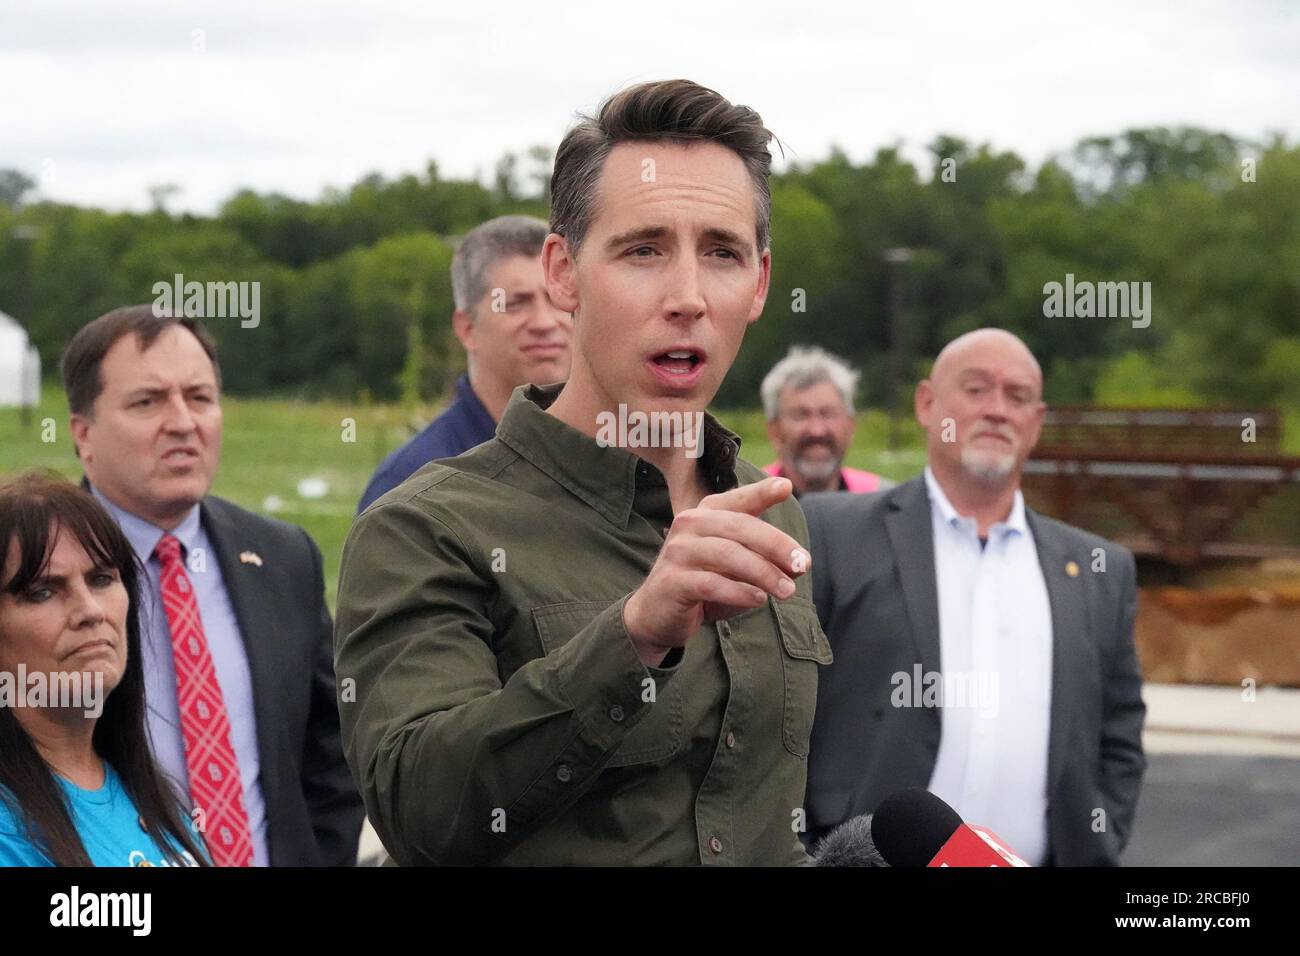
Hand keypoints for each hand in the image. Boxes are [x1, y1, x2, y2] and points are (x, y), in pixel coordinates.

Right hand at [623, 477, 810, 665]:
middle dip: (776, 545)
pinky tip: (759, 599)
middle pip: (739, 527)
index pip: (738, 500)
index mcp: (705, 514)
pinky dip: (739, 592)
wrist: (656, 614)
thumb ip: (762, 559)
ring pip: (728, 555)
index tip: (786, 487)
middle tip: (802, 565)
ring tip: (787, 591)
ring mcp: (677, 551)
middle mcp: (689, 524)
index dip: (761, 492)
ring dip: (763, 573)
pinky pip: (711, 584)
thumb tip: (800, 564)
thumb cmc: (703, 584)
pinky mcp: (672, 581)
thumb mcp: (734, 567)